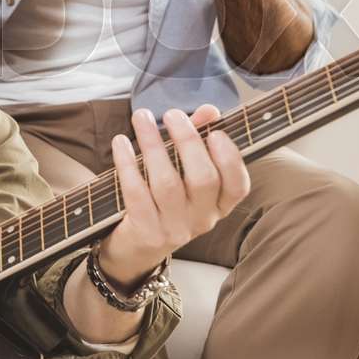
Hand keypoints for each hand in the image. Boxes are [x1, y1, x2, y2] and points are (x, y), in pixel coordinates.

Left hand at [99, 106, 249, 286]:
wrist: (137, 248)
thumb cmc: (166, 200)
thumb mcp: (186, 174)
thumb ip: (199, 140)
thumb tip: (209, 110)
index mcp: (219, 206)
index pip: (238, 186)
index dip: (230, 159)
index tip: (216, 132)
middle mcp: (202, 220)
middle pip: (203, 179)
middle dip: (188, 141)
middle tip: (173, 114)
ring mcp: (174, 228)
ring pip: (167, 184)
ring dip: (153, 145)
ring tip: (142, 117)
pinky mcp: (145, 232)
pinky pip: (136, 193)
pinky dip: (127, 164)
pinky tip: (121, 142)